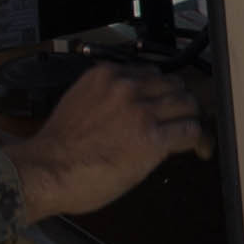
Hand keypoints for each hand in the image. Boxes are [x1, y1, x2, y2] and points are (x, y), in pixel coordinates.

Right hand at [1, 65, 209, 220]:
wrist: (46, 170)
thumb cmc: (57, 148)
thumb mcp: (80, 104)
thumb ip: (107, 99)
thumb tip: (128, 111)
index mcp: (106, 75)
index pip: (151, 73)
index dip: (162, 91)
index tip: (165, 102)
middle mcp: (126, 86)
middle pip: (173, 85)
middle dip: (179, 103)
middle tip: (182, 119)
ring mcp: (141, 111)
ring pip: (186, 104)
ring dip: (191, 119)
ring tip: (192, 134)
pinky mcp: (152, 138)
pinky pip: (190, 130)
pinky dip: (197, 139)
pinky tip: (197, 148)